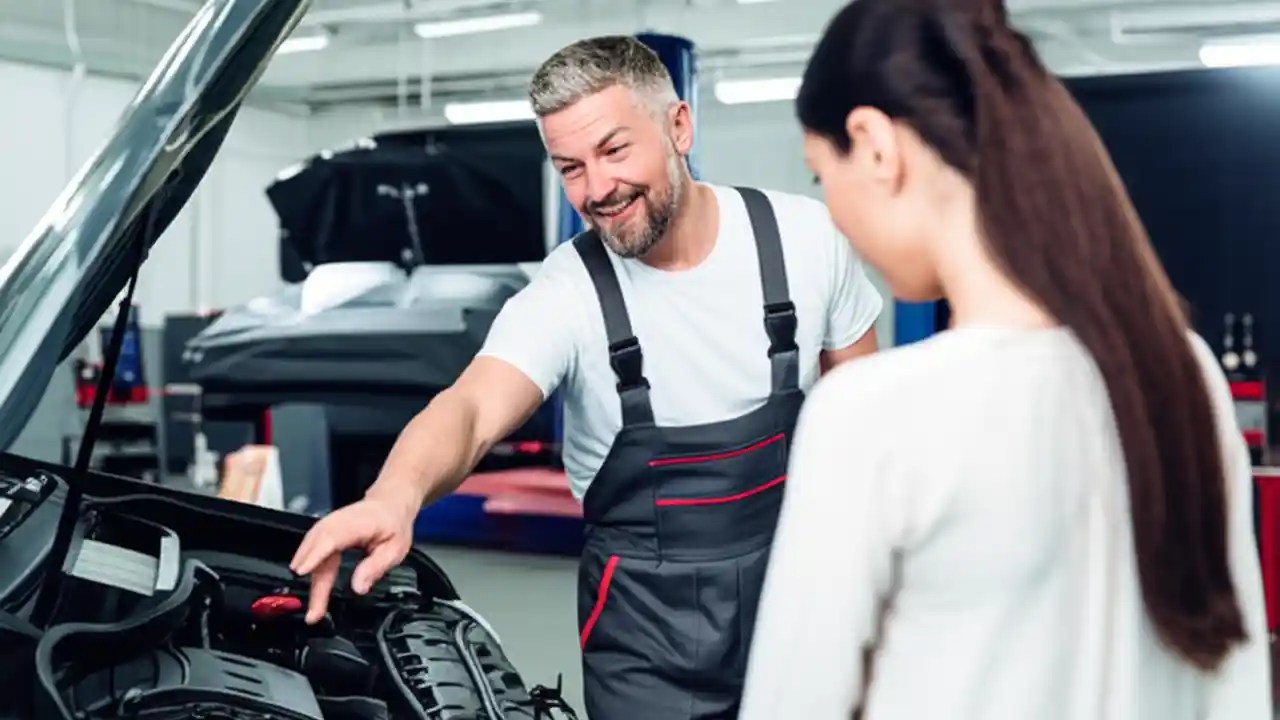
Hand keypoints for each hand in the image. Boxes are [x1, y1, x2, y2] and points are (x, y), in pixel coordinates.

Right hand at [289, 495, 415, 623]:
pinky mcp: (326, 529)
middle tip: (313, 607)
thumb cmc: (393, 525)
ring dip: (306, 570)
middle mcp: (339, 521)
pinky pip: (311, 544)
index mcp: (359, 524)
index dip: (316, 554)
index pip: (331, 538)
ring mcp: (330, 523)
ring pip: (311, 545)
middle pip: (317, 545)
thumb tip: (358, 587)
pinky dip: (306, 560)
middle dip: (310, 575)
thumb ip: (375, 567)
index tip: (303, 570)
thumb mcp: (395, 548)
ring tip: (310, 600)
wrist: (390, 505)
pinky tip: (304, 575)